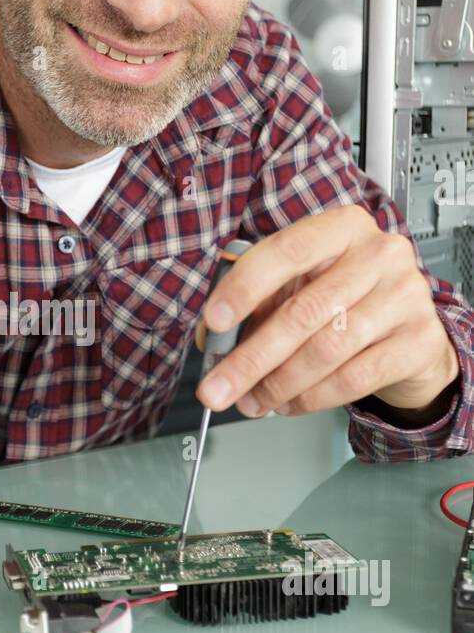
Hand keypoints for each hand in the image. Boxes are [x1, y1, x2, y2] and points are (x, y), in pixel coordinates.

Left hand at [194, 207, 460, 419]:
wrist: (411, 331)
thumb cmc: (349, 302)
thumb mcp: (302, 288)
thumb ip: (259, 307)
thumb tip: (214, 344)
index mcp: (343, 228)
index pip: (286, 250)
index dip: (245, 287)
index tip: (214, 322)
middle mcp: (379, 254)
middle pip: (303, 311)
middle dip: (250, 358)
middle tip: (216, 388)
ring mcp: (405, 295)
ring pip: (327, 349)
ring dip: (278, 384)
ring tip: (251, 402)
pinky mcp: (419, 340)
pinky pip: (353, 378)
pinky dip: (312, 398)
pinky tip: (289, 404)